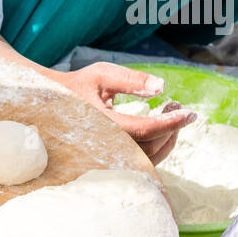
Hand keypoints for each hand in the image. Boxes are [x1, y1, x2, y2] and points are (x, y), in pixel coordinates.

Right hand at [53, 63, 194, 163]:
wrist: (48, 105)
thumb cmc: (75, 87)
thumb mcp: (101, 74)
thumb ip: (131, 80)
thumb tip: (162, 87)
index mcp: (101, 124)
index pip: (145, 129)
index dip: (171, 122)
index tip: (189, 111)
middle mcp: (104, 145)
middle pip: (150, 147)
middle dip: (172, 128)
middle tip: (177, 106)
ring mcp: (106, 156)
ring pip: (147, 159)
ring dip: (167, 139)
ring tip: (172, 115)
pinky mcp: (110, 159)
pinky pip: (140, 162)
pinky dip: (157, 147)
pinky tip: (160, 128)